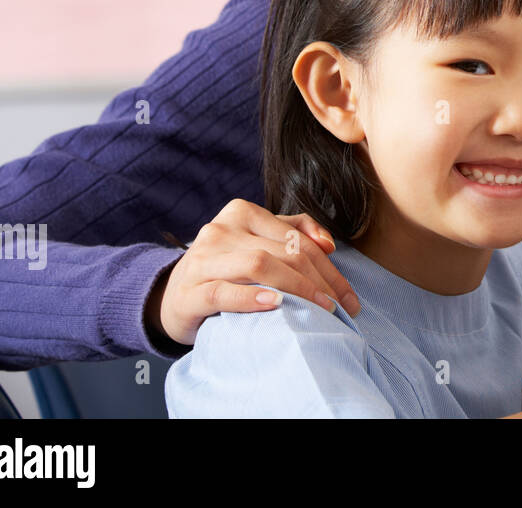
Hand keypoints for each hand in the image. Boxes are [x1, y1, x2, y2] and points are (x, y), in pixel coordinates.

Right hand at [147, 199, 360, 345]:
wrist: (172, 297)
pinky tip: (274, 304)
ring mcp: (203, 259)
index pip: (297, 238)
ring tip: (318, 309)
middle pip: (283, 252)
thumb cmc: (226, 270)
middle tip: (339, 308)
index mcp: (243, 213)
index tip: (349, 297)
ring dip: (295, 288)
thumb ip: (293, 232)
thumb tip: (328, 243)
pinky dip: (251, 298)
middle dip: (319, 281)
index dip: (329, 268)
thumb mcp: (258, 243)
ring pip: (258, 265)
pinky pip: (224, 292)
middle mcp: (221, 230)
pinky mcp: (189, 291)